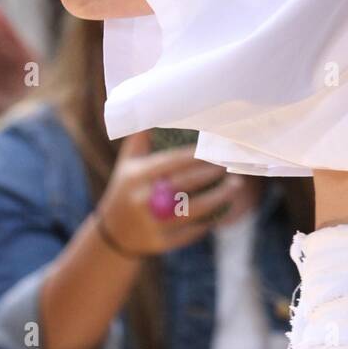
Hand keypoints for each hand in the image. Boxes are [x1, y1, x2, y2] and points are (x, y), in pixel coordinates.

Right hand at [96, 130, 240, 255]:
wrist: (111, 235)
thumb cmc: (126, 189)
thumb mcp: (127, 163)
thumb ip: (142, 137)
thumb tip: (157, 103)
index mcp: (134, 177)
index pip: (170, 163)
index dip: (196, 155)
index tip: (215, 148)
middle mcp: (142, 201)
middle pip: (184, 186)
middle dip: (211, 175)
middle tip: (230, 164)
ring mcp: (151, 225)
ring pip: (191, 211)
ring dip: (218, 198)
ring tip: (236, 186)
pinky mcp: (160, 244)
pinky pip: (190, 233)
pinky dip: (209, 221)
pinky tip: (224, 209)